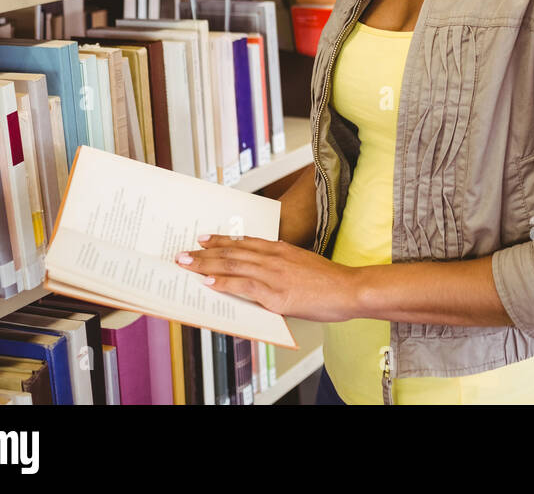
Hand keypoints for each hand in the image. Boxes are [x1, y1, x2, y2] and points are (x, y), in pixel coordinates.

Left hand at [176, 234, 358, 322]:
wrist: (350, 289)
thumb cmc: (331, 282)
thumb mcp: (304, 266)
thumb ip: (282, 268)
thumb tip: (263, 278)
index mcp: (282, 250)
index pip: (245, 242)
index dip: (222, 241)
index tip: (204, 239)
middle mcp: (275, 258)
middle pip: (233, 252)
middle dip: (205, 252)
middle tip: (183, 252)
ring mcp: (274, 275)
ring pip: (233, 265)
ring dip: (206, 265)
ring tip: (186, 264)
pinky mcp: (276, 295)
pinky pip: (244, 286)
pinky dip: (224, 283)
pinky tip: (209, 282)